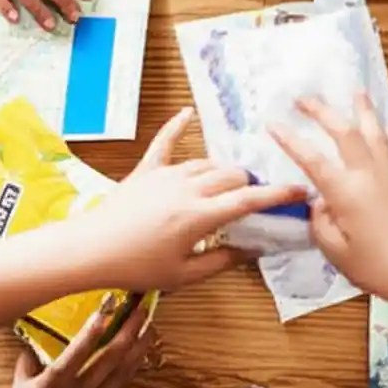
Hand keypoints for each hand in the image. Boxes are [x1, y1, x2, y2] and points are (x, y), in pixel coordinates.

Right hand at [0, 296, 153, 387]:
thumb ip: (26, 367)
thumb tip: (30, 347)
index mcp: (55, 382)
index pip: (78, 349)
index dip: (93, 328)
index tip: (107, 307)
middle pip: (110, 356)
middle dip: (129, 330)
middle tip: (142, 309)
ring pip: (123, 371)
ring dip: (139, 347)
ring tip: (151, 327)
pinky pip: (122, 387)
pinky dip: (133, 369)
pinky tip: (141, 356)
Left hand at [78, 108, 306, 290]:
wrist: (88, 250)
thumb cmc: (135, 267)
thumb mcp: (183, 275)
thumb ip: (222, 261)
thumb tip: (254, 250)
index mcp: (200, 216)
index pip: (249, 200)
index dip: (277, 195)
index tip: (299, 191)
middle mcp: (188, 188)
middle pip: (232, 176)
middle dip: (249, 186)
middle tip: (254, 201)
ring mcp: (167, 175)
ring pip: (208, 163)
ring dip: (223, 172)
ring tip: (230, 184)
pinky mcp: (146, 170)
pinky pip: (165, 142)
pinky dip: (177, 126)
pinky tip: (187, 112)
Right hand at [268, 94, 387, 298]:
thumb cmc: (375, 268)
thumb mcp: (334, 250)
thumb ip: (320, 221)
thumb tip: (320, 202)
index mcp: (346, 192)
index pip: (311, 159)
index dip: (290, 140)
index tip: (273, 125)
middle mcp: (368, 175)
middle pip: (344, 131)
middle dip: (321, 111)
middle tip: (303, 100)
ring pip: (375, 131)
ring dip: (362, 109)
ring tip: (355, 92)